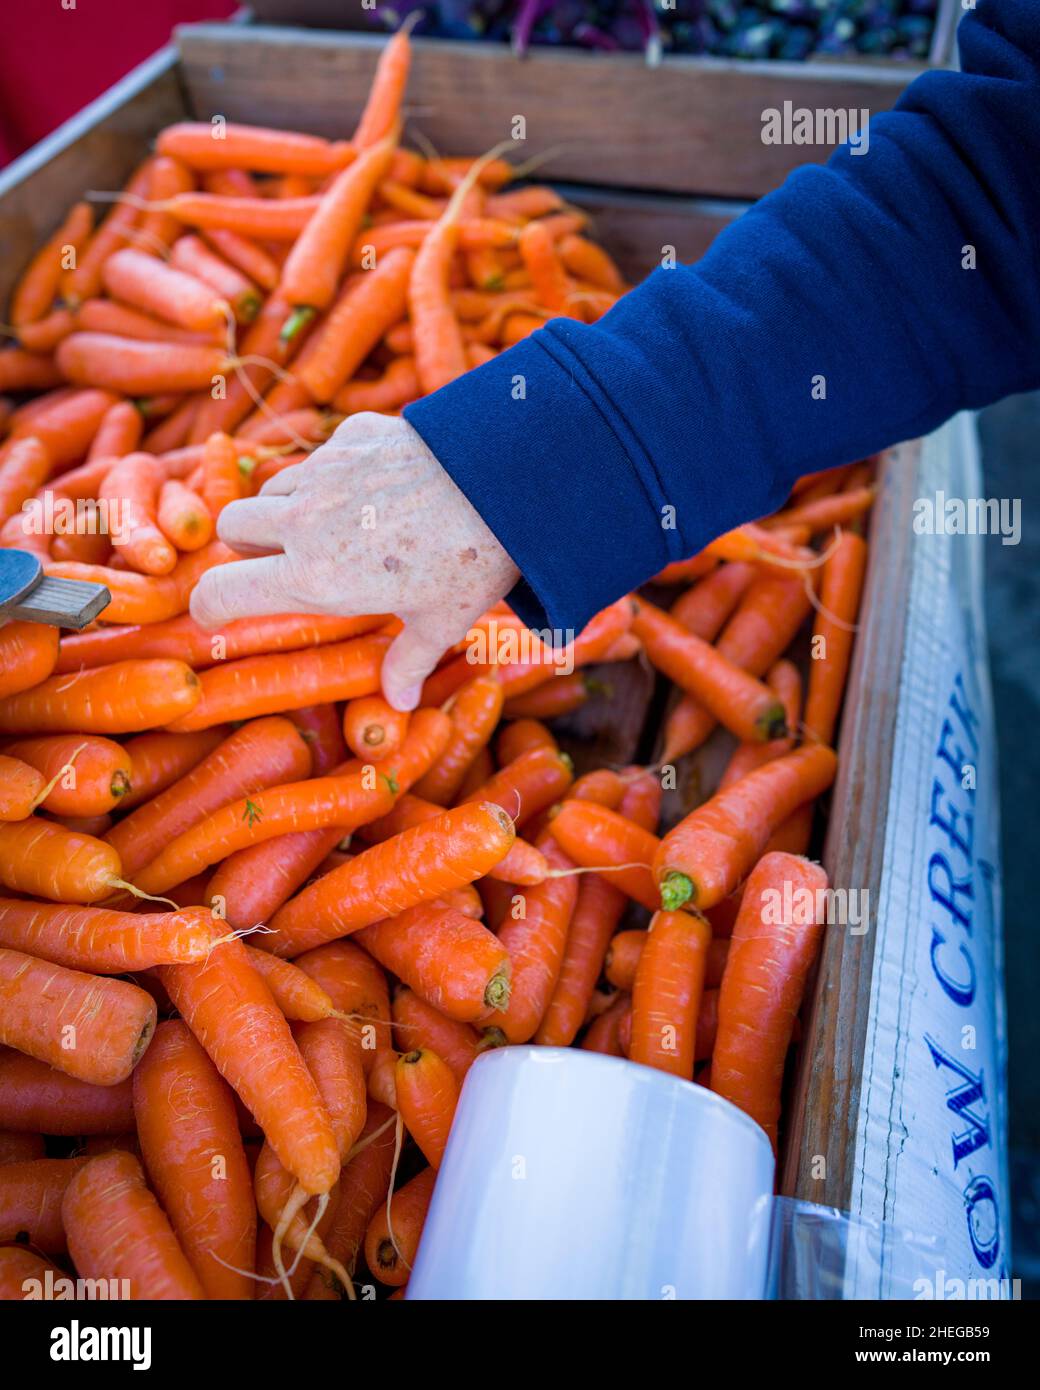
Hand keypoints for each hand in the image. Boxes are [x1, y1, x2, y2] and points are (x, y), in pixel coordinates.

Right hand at [190, 413, 519, 709]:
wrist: (511, 480)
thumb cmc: (473, 561)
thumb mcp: (442, 621)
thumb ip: (408, 662)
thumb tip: (398, 703)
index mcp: (314, 577)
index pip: (221, 591)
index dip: (208, 606)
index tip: (213, 613)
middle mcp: (304, 521)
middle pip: (233, 526)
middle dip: (248, 545)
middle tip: (287, 561)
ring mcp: (325, 471)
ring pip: (273, 486)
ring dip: (286, 506)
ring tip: (334, 525)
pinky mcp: (352, 434)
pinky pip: (322, 452)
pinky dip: (333, 470)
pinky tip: (376, 485)